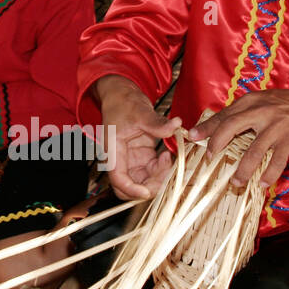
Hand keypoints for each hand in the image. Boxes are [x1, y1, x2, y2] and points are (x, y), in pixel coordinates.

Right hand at [94, 75, 180, 199]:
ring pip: (143, 182)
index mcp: (113, 151)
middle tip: (166, 173)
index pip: (118, 178)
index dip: (131, 189)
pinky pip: (152, 173)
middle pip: (130, 186)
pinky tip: (167, 156)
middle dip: (149, 186)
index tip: (147, 192)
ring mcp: (131, 161)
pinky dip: (161, 170)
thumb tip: (175, 126)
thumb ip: (157, 123)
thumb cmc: (124, 103)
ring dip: (158, 178)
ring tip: (167, 159)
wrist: (123, 96)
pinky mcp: (142, 158)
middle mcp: (120, 160)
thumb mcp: (140, 111)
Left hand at [187, 88, 288, 188]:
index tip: (192, 137)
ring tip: (235, 183)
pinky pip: (276, 161)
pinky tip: (262, 184)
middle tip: (210, 159)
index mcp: (251, 102)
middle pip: (232, 126)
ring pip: (253, 151)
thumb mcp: (261, 102)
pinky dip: (269, 175)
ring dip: (243, 170)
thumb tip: (215, 127)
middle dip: (217, 143)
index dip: (206, 127)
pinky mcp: (288, 140)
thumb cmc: (285, 106)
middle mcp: (261, 112)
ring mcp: (275, 127)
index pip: (224, 115)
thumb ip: (241, 113)